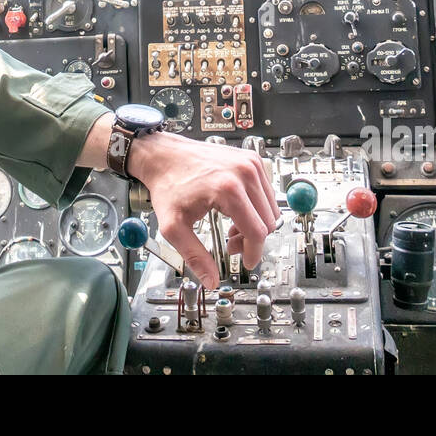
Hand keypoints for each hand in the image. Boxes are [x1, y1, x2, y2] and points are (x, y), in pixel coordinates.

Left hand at [128, 132, 279, 289]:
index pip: (258, 232)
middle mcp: (245, 173)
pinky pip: (267, 193)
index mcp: (229, 189)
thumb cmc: (168, 183)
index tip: (246, 262)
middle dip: (252, 240)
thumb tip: (210, 280)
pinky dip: (257, 208)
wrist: (164, 155)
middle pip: (268, 222)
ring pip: (271, 208)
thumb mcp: (174, 226)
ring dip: (256, 224)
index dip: (253, 253)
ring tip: (232, 228)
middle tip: (231, 244)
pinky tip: (237, 211)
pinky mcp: (251, 160)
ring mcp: (250, 163)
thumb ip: (194, 256)